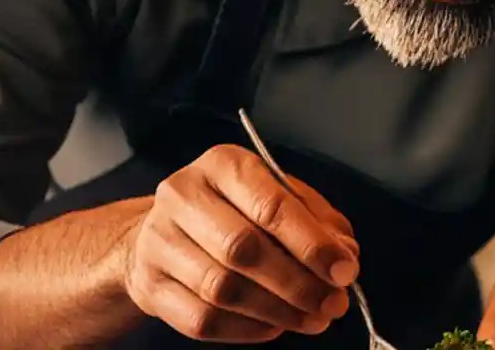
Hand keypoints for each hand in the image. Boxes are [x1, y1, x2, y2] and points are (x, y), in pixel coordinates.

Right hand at [123, 144, 359, 342]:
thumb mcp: (278, 195)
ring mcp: (159, 241)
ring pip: (222, 288)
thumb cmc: (233, 210)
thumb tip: (345, 255)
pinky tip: (275, 326)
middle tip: (333, 304)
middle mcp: (183, 195)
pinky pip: (201, 319)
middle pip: (243, 249)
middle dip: (298, 284)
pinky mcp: (150, 285)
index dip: (312, 244)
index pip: (270, 205)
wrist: (162, 230)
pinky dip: (246, 330)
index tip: (345, 271)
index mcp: (222, 164)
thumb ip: (317, 220)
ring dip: (278, 311)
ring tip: (312, 319)